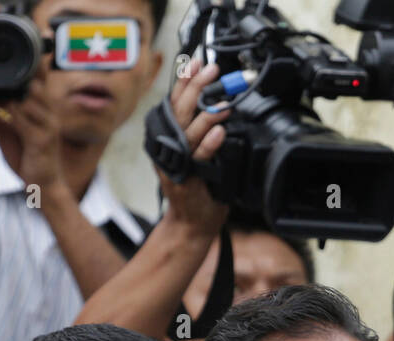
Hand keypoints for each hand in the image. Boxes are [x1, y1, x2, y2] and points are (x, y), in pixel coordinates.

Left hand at [0, 76, 62, 194]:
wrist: (44, 185)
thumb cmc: (29, 158)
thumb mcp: (9, 133)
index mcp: (45, 110)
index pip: (39, 81)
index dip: (25, 69)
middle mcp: (49, 114)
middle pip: (35, 84)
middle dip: (13, 78)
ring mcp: (47, 127)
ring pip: (28, 100)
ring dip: (6, 95)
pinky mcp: (41, 141)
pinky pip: (23, 122)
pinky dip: (6, 113)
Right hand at [158, 58, 231, 234]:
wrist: (193, 224)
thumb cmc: (200, 189)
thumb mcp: (199, 155)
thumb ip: (202, 132)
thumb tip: (220, 103)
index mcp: (170, 136)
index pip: (176, 102)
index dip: (185, 81)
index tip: (198, 62)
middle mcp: (169, 146)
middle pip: (180, 110)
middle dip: (196, 87)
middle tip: (213, 70)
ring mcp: (176, 162)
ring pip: (188, 131)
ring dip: (206, 113)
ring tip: (223, 101)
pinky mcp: (187, 178)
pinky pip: (199, 156)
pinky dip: (209, 142)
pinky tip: (220, 130)